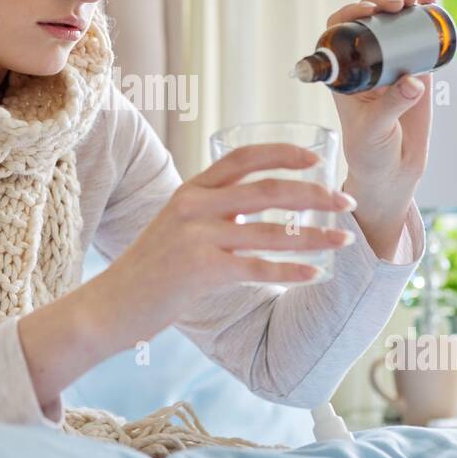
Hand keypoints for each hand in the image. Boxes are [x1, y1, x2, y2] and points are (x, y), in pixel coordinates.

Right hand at [99, 143, 355, 343]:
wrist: (110, 304)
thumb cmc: (150, 268)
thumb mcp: (176, 224)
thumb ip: (211, 209)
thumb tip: (259, 204)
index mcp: (191, 189)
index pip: (243, 157)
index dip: (282, 153)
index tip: (314, 157)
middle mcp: (194, 206)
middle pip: (267, 190)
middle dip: (314, 194)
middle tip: (346, 202)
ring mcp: (196, 238)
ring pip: (270, 231)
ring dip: (314, 235)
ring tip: (344, 239)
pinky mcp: (200, 271)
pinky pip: (257, 267)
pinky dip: (291, 269)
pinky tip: (315, 273)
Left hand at [326, 0, 435, 249]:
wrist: (393, 172)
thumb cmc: (369, 152)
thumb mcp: (374, 130)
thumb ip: (393, 106)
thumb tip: (414, 80)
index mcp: (343, 73)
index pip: (339, 32)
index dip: (350, 13)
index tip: (368, 11)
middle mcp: (365, 63)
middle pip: (369, 19)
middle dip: (380, 2)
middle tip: (396, 4)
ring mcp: (391, 63)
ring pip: (394, 23)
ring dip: (404, 2)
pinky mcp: (417, 69)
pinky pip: (420, 36)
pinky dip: (425, 11)